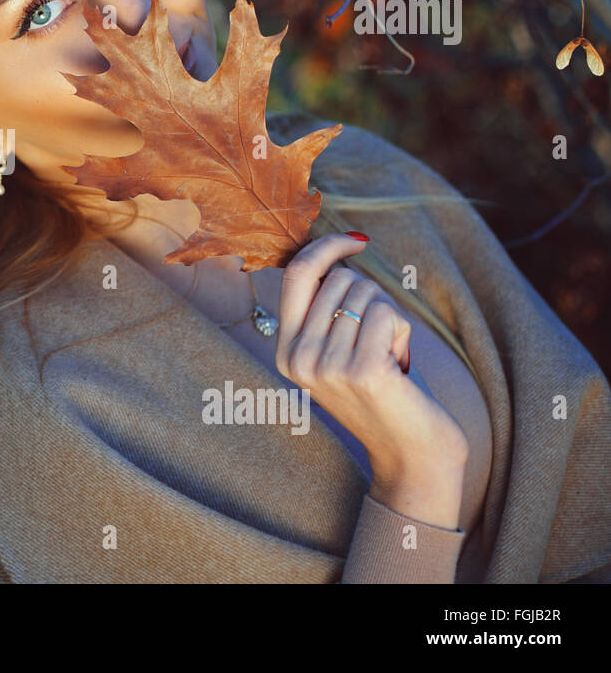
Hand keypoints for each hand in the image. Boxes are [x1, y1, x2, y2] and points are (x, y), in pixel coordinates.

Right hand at [274, 233, 468, 527]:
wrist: (412, 456)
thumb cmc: (385, 395)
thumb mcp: (338, 353)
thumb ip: (326, 311)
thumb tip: (334, 256)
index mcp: (285, 350)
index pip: (295, 274)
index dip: (326, 247)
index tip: (356, 241)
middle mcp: (298, 358)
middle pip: (338, 280)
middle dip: (370, 296)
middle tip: (379, 340)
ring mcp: (327, 365)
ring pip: (366, 294)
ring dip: (389, 318)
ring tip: (388, 357)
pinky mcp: (362, 370)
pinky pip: (387, 313)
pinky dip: (403, 332)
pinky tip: (401, 364)